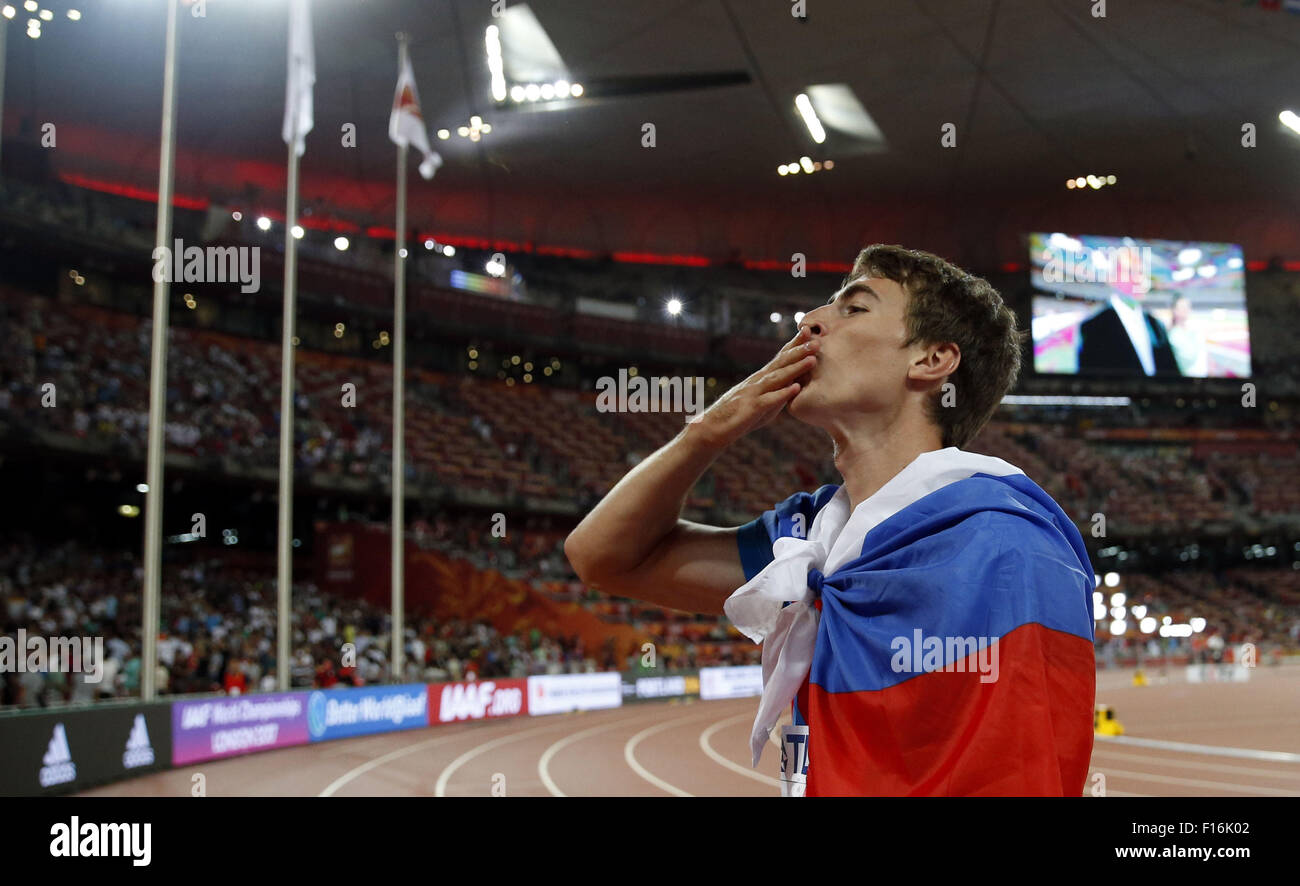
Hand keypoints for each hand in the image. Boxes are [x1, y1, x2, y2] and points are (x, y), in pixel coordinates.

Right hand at [687, 326, 818, 449]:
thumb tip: (796, 386)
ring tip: (812, 359)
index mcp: (762, 378)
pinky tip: (796, 388)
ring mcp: (754, 393)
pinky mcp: (751, 408)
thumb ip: (779, 393)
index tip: (810, 331)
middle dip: (800, 351)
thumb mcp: (763, 403)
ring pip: (777, 378)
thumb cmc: (739, 416)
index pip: (781, 357)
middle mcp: (758, 381)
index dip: (795, 344)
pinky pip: (769, 400)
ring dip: (796, 368)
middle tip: (818, 340)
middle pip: (781, 363)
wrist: (712, 428)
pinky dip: (783, 394)